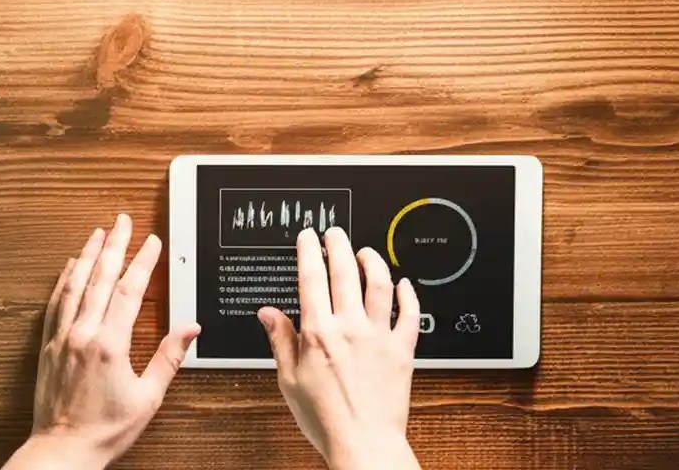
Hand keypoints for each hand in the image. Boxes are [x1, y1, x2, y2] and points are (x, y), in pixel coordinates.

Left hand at [4, 215, 200, 469]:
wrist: (63, 450)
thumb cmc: (105, 430)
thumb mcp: (147, 397)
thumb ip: (169, 358)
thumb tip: (190, 328)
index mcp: (110, 344)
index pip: (131, 291)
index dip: (143, 262)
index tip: (152, 242)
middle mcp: (83, 334)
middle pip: (102, 278)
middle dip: (115, 245)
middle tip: (123, 220)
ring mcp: (62, 337)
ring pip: (75, 284)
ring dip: (88, 255)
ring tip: (98, 232)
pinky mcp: (48, 345)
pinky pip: (56, 303)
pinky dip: (64, 280)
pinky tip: (71, 267)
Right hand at [258, 227, 421, 469]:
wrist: (363, 444)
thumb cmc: (326, 419)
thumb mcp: (289, 379)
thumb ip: (280, 340)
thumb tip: (268, 314)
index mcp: (318, 332)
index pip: (312, 277)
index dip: (309, 250)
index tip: (308, 237)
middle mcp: (350, 328)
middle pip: (345, 271)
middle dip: (339, 245)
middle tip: (335, 233)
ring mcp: (379, 336)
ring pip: (380, 284)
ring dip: (373, 261)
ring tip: (366, 251)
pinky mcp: (402, 350)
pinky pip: (410, 314)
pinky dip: (408, 295)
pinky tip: (404, 285)